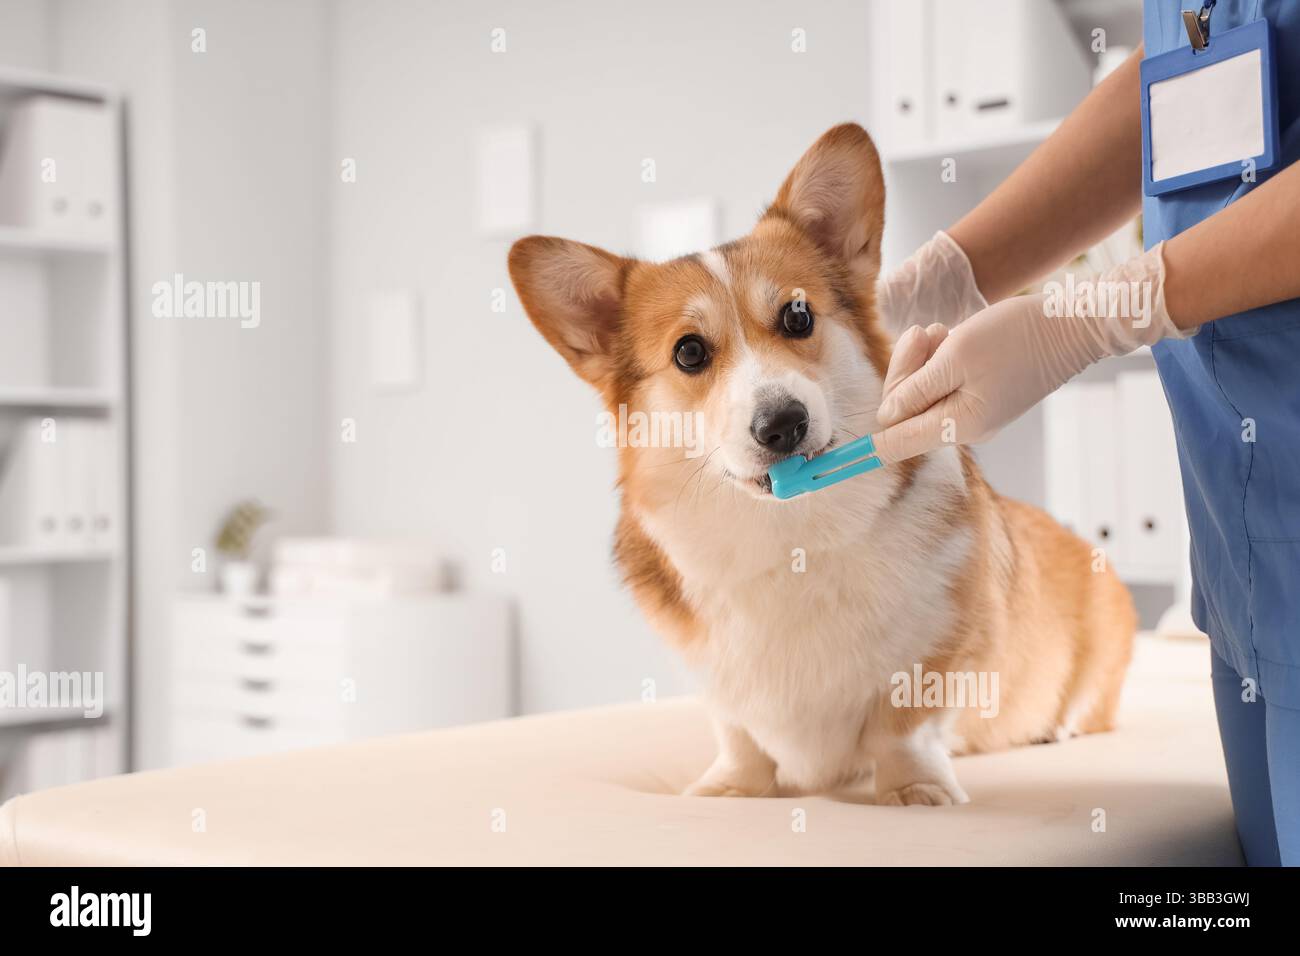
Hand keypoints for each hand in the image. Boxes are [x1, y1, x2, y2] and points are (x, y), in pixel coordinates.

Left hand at [870, 243, 1184, 463]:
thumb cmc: (1015, 336)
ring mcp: (974, 413)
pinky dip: (940, 360)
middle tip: (920, 336)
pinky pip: (944, 384)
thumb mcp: (955, 356)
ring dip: (921, 360)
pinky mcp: (982, 396)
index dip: (863, 448)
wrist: (1070, 326)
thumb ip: (916, 390)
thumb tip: (886, 417)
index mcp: (958, 425)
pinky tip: (950, 337)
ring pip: (922, 393)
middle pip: (904, 412)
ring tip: (941, 333)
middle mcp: (965, 427)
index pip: (895, 446)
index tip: (831, 465)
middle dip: (902, 372)